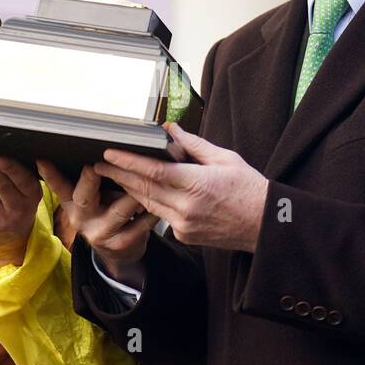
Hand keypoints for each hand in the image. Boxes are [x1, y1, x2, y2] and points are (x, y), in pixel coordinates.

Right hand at [38, 161, 157, 289]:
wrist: (118, 254)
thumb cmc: (106, 214)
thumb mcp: (92, 201)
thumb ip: (91, 181)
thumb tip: (102, 150)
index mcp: (73, 203)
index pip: (58, 186)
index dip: (50, 174)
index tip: (42, 160)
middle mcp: (82, 218)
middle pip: (84, 196)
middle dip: (91, 178)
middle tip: (96, 163)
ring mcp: (101, 232)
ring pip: (119, 208)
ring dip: (134, 191)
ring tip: (145, 175)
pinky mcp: (122, 243)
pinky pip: (140, 222)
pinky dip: (151, 210)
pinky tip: (160, 200)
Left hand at [95, 122, 267, 251]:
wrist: (266, 226)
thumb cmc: (249, 189)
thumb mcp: (225, 159)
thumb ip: (193, 144)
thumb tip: (170, 129)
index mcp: (198, 184)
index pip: (153, 171)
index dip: (127, 161)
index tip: (108, 153)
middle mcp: (187, 207)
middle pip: (143, 189)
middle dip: (119, 174)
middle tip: (99, 163)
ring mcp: (184, 225)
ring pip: (148, 204)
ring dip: (129, 189)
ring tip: (113, 174)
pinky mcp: (185, 236)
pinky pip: (160, 216)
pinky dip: (149, 203)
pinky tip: (140, 192)